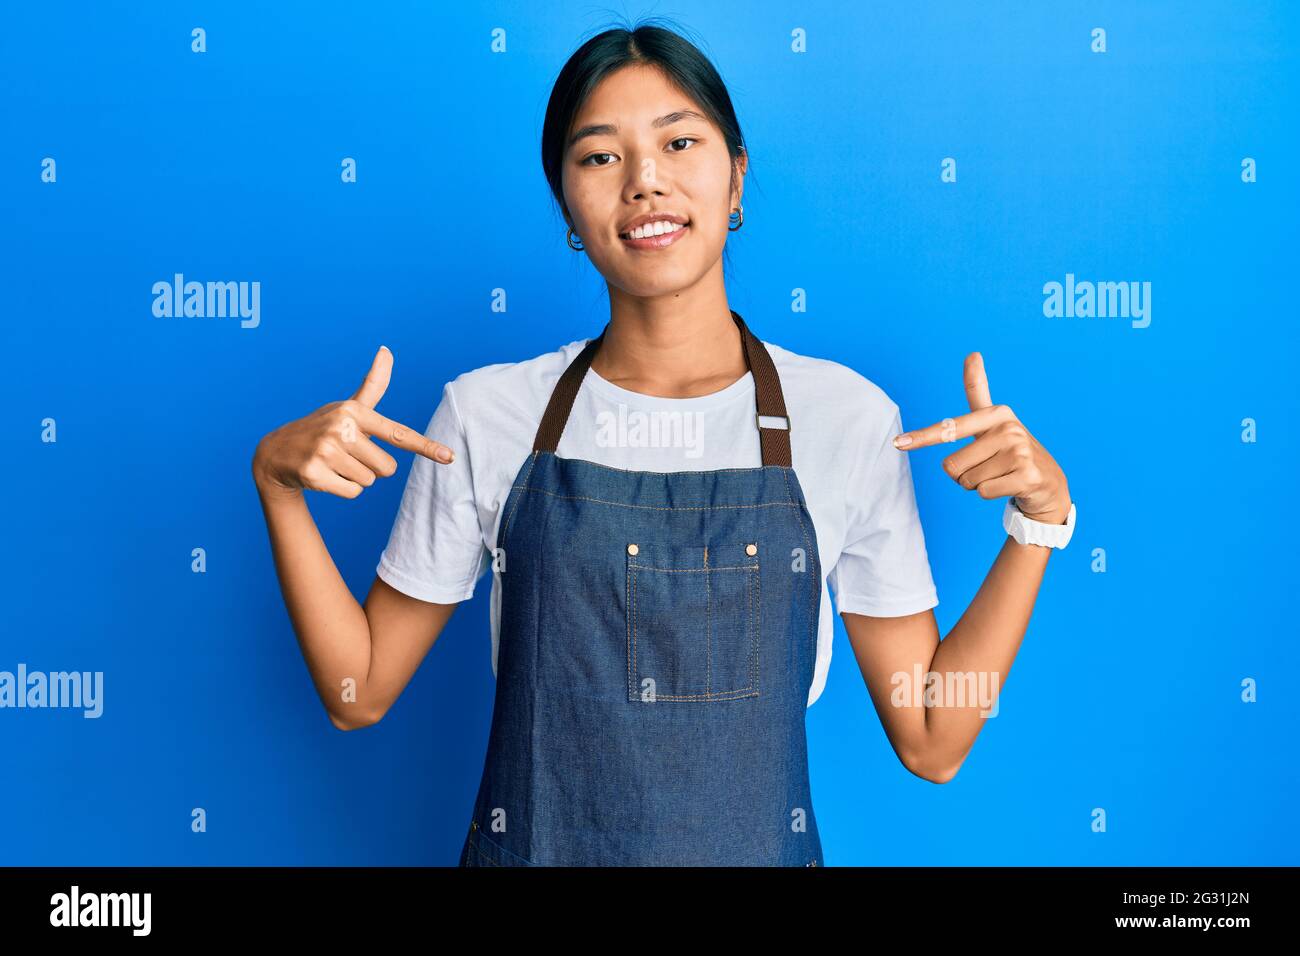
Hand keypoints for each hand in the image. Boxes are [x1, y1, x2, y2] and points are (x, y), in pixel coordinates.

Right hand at [251, 346, 453, 499]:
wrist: (276, 452)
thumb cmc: (322, 428)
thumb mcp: (348, 407)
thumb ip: (373, 384)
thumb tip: (387, 350)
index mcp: (355, 412)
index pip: (399, 433)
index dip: (426, 446)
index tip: (449, 456)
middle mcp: (342, 428)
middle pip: (388, 468)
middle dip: (372, 467)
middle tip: (347, 455)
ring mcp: (326, 450)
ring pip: (369, 481)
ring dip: (354, 478)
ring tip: (333, 463)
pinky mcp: (314, 472)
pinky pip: (353, 492)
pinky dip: (343, 489)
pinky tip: (324, 475)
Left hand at [891, 353, 1070, 523]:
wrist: (1048, 482)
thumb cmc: (1011, 450)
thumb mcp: (993, 421)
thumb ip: (979, 391)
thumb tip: (972, 353)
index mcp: (996, 414)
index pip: (949, 428)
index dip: (922, 438)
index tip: (898, 443)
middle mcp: (1008, 428)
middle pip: (951, 465)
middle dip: (963, 474)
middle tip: (989, 467)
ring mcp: (1019, 451)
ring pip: (967, 481)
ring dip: (978, 484)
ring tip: (1001, 474)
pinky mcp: (1026, 475)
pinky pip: (983, 492)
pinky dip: (991, 494)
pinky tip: (1011, 485)